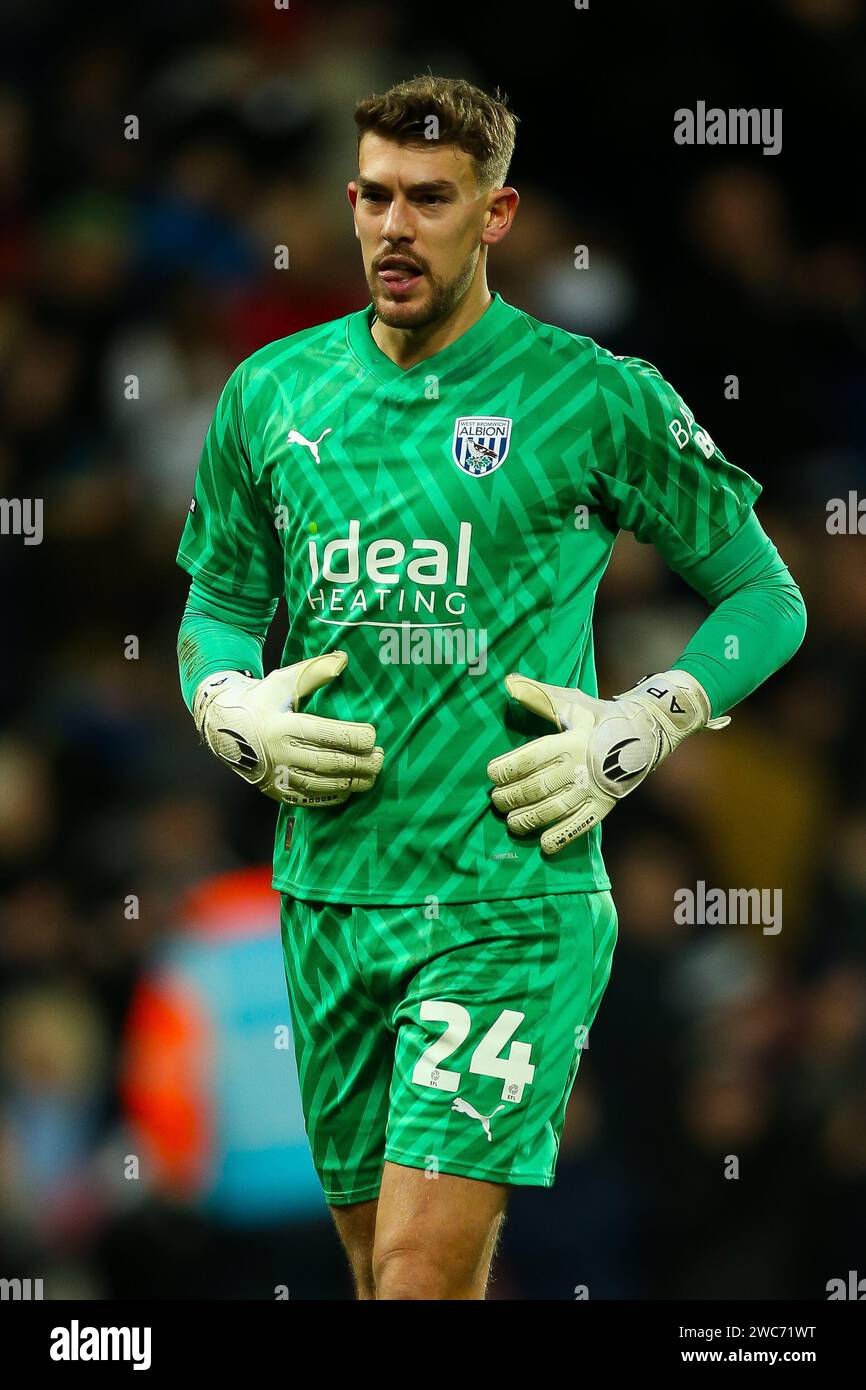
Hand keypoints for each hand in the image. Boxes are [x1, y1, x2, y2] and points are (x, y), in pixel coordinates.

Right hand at [193, 651, 384, 805]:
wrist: (222, 727)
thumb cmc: (260, 700)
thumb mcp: (282, 681)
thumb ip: (314, 672)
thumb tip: (343, 660)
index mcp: (281, 725)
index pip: (326, 734)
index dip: (353, 737)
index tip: (373, 735)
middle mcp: (277, 754)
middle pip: (327, 762)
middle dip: (358, 763)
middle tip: (380, 759)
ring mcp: (274, 776)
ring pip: (320, 784)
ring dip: (349, 783)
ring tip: (371, 777)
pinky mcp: (273, 791)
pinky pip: (306, 798)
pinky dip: (330, 797)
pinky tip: (348, 791)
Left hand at [487, 669, 728, 853]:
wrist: (645, 733)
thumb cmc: (599, 717)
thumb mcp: (570, 702)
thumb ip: (537, 696)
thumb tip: (508, 683)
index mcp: (568, 741)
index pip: (529, 758)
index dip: (506, 768)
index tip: (491, 773)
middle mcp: (579, 767)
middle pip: (537, 787)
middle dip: (511, 797)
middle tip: (496, 801)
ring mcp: (592, 789)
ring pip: (554, 809)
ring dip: (528, 818)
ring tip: (511, 823)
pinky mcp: (604, 806)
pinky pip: (580, 826)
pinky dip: (562, 837)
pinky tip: (544, 844)